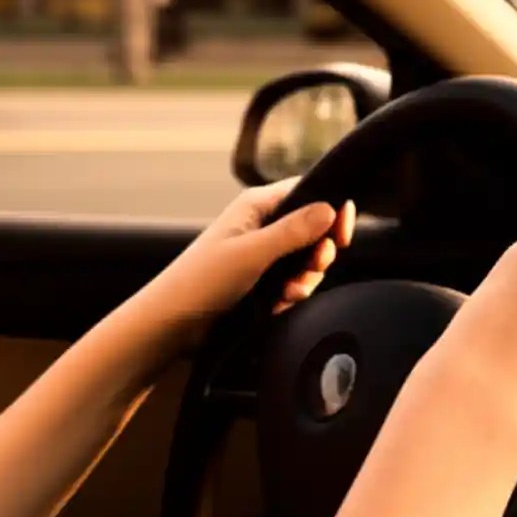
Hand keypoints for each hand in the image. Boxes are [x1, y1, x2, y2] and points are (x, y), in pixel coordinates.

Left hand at [150, 177, 354, 328]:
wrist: (173, 324)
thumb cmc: (200, 281)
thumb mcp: (252, 253)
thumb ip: (293, 232)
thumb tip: (330, 209)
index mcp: (257, 206)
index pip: (307, 192)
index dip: (330, 209)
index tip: (343, 233)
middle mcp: (262, 226)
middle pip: (313, 230)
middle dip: (319, 253)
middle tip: (312, 268)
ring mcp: (262, 255)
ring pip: (306, 261)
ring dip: (305, 279)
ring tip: (288, 294)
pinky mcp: (261, 282)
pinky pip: (293, 283)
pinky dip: (292, 295)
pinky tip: (278, 306)